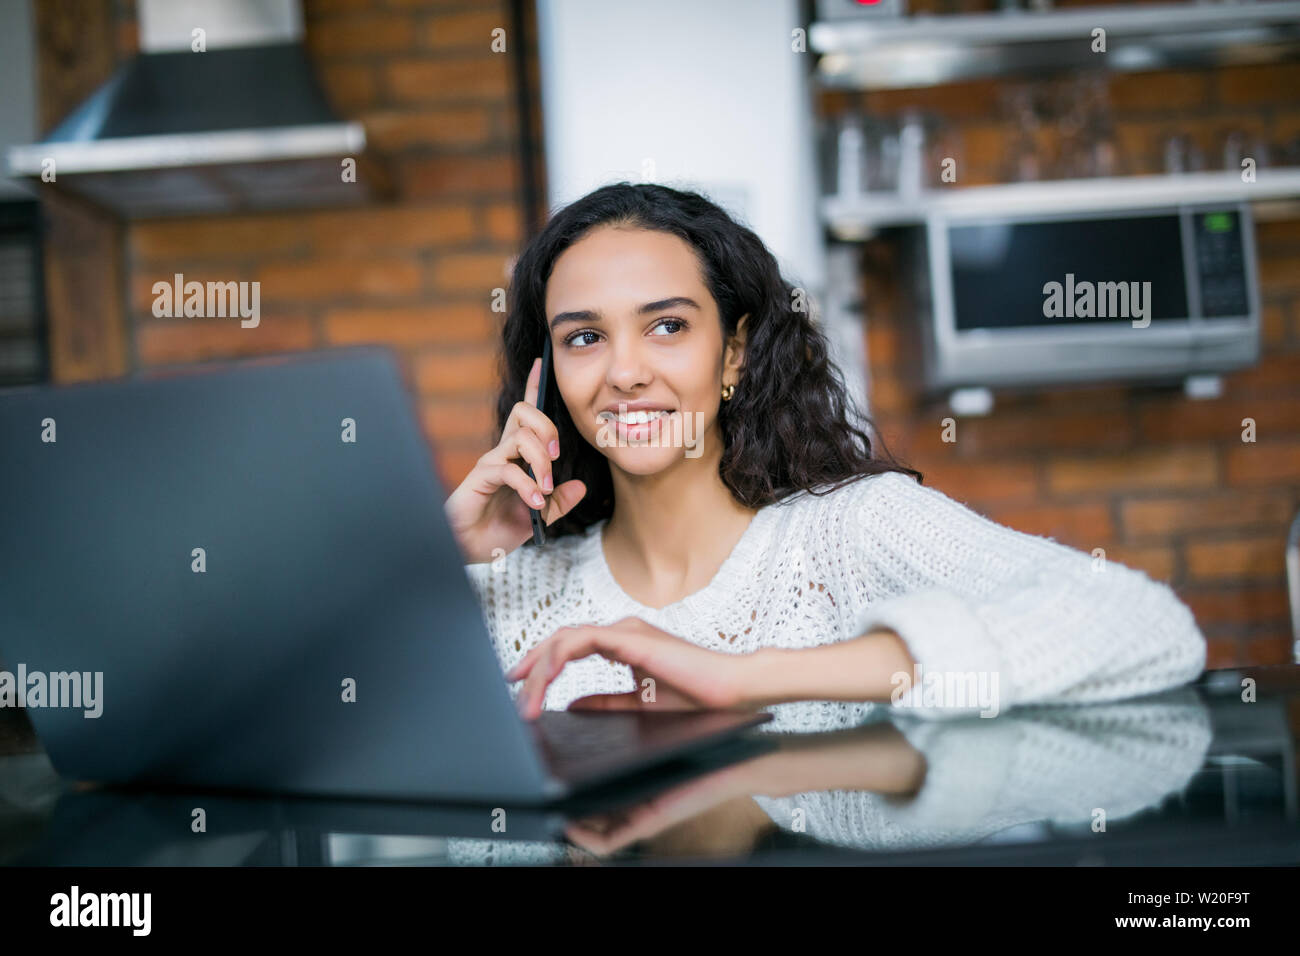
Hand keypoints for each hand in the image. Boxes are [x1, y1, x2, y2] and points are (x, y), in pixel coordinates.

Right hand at [443, 356, 586, 563]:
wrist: (469, 550)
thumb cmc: (498, 530)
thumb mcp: (537, 517)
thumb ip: (558, 502)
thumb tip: (581, 486)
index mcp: (517, 456)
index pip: (526, 416)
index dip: (533, 387)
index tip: (541, 363)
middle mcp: (503, 452)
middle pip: (524, 414)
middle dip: (548, 427)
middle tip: (557, 456)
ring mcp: (491, 462)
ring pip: (521, 438)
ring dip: (541, 462)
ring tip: (545, 489)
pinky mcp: (480, 477)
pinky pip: (508, 468)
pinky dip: (527, 484)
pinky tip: (534, 502)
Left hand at [505, 616, 756, 719]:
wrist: (731, 690)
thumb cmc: (698, 697)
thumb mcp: (639, 704)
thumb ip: (607, 702)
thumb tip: (572, 707)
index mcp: (624, 643)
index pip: (571, 644)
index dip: (542, 662)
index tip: (521, 684)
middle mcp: (622, 631)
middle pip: (561, 638)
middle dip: (531, 662)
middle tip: (511, 688)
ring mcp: (626, 631)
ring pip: (565, 638)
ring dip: (539, 668)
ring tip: (524, 698)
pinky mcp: (631, 638)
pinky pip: (581, 641)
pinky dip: (557, 659)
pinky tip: (545, 681)